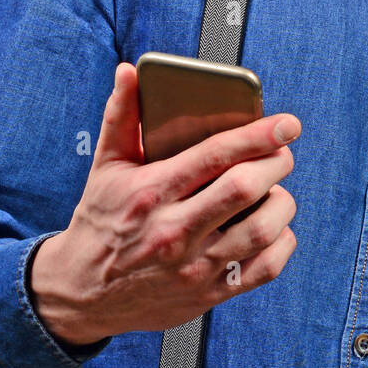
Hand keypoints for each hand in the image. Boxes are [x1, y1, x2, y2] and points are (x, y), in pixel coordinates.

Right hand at [30, 62, 298, 345]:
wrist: (80, 294)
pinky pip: (265, 269)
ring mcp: (193, 267)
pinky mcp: (207, 294)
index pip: (216, 155)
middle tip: (281, 153)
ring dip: (281, 203)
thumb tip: (129, 72)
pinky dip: (281, 242)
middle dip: (276, 163)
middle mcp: (174, 231)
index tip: (287, 123)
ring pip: (262, 229)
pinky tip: (273, 227)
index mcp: (152, 192)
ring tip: (275, 190)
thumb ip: (121, 116)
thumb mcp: (105, 167)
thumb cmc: (100, 221)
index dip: (258, 135)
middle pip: (245, 189)